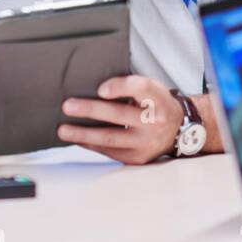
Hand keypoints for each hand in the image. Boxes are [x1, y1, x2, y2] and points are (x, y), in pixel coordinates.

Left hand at [57, 75, 183, 164]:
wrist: (178, 131)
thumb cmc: (155, 104)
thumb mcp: (151, 89)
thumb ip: (129, 85)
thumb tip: (91, 83)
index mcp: (158, 98)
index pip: (141, 88)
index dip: (121, 87)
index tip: (101, 89)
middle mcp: (155, 121)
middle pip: (120, 114)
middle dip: (91, 110)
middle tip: (67, 106)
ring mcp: (147, 142)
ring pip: (111, 138)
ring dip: (83, 134)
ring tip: (63, 130)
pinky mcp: (138, 158)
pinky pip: (110, 151)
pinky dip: (90, 144)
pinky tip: (76, 138)